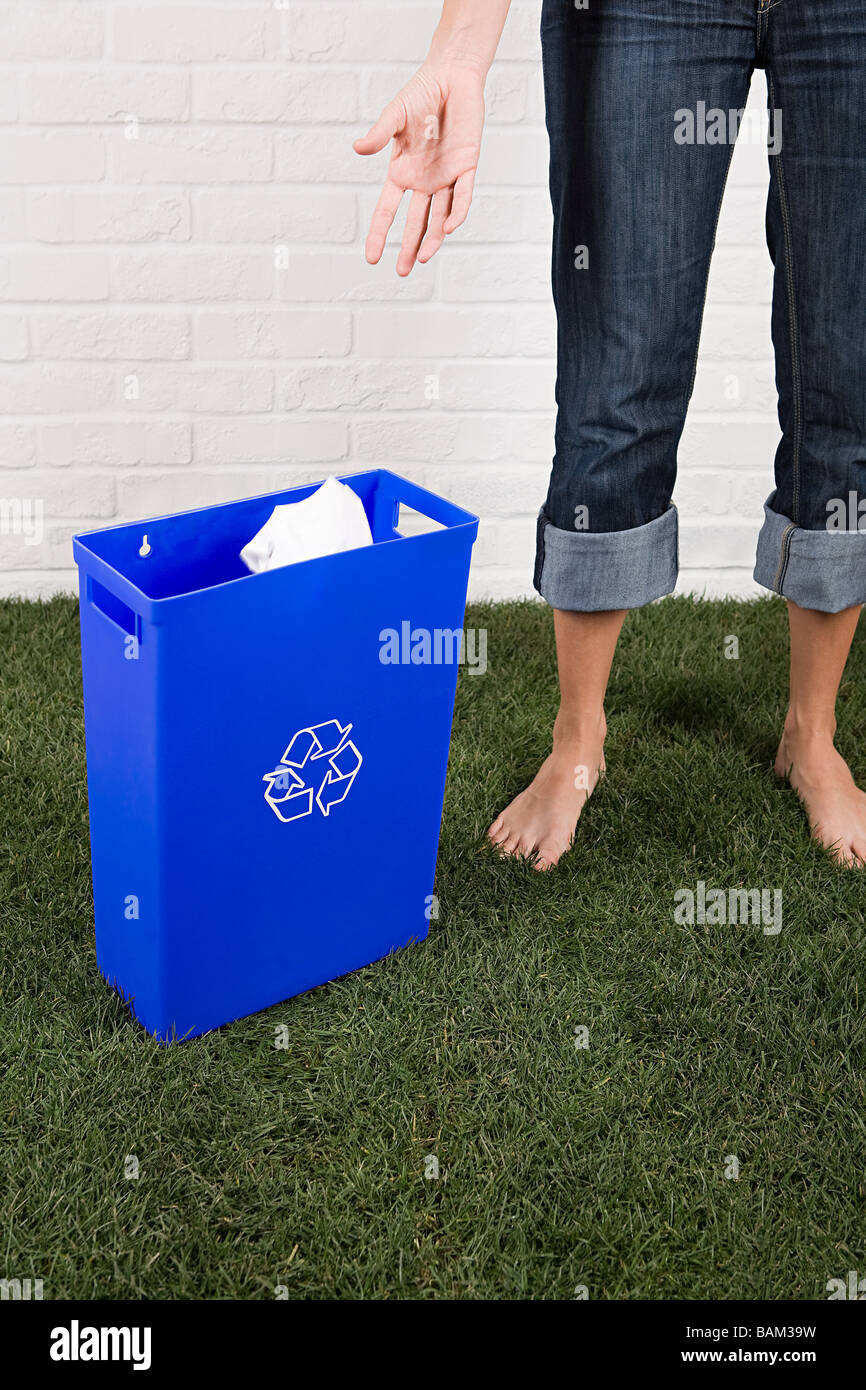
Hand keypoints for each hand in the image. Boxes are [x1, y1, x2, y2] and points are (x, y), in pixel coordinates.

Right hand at [354, 61, 484, 274]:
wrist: (452, 76)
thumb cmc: (421, 93)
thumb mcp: (395, 115)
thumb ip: (379, 134)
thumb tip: (358, 149)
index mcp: (402, 172)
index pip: (387, 210)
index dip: (378, 233)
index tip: (371, 257)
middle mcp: (423, 180)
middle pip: (414, 222)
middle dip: (407, 247)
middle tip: (401, 272)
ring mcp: (446, 177)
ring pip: (439, 217)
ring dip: (431, 239)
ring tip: (421, 259)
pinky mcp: (467, 167)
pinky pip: (463, 196)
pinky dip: (457, 213)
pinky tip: (448, 229)